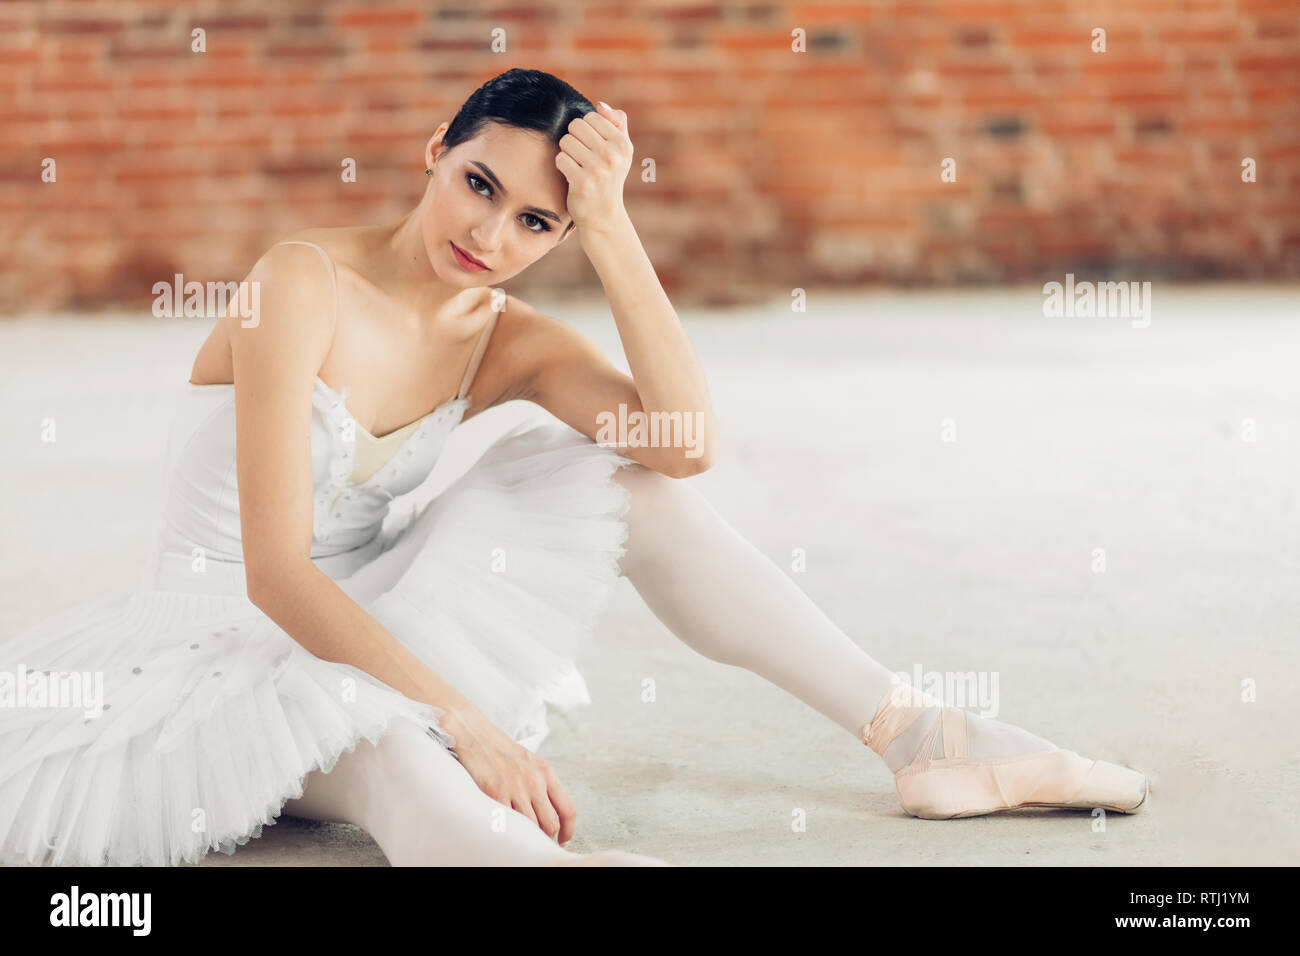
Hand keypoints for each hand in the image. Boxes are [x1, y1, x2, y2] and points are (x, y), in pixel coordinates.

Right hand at [445, 706, 576, 844]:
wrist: (476, 736)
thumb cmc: (502, 752)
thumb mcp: (531, 764)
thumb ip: (543, 787)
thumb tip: (550, 817)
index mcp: (546, 773)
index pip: (568, 809)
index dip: (568, 830)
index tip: (563, 840)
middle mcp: (534, 782)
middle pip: (550, 824)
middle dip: (546, 836)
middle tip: (538, 839)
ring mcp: (515, 789)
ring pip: (531, 828)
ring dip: (527, 835)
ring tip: (520, 833)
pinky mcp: (495, 794)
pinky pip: (508, 823)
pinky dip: (508, 830)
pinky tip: (504, 826)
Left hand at [555, 100, 632, 232]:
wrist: (604, 215)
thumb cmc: (610, 178)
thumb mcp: (622, 151)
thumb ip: (617, 123)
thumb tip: (600, 105)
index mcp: (622, 144)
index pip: (591, 116)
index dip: (586, 129)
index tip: (592, 146)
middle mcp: (612, 155)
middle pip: (576, 126)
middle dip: (574, 139)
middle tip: (582, 156)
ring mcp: (598, 170)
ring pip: (566, 141)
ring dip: (567, 153)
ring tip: (577, 165)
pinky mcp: (582, 183)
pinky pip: (560, 159)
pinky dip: (562, 166)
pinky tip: (571, 175)